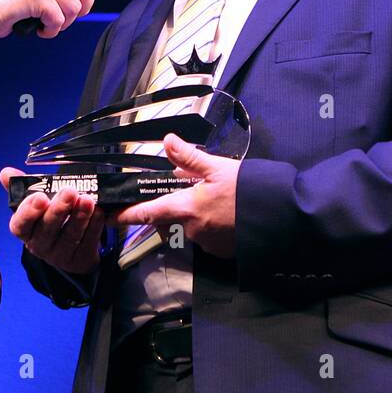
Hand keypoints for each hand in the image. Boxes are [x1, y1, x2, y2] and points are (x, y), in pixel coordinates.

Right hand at [5, 167, 106, 274]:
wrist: (72, 246)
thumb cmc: (50, 218)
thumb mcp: (37, 203)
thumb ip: (23, 187)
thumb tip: (6, 172)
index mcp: (25, 231)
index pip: (20, 225)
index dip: (29, 212)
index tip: (40, 196)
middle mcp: (39, 246)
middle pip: (46, 230)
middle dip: (58, 210)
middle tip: (69, 192)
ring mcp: (59, 256)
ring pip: (69, 236)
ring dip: (79, 217)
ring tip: (88, 199)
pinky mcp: (79, 260)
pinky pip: (87, 243)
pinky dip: (94, 227)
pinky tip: (99, 213)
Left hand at [109, 135, 239, 258]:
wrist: (279, 216)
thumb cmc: (247, 189)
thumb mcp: (217, 167)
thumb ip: (189, 157)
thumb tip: (167, 140)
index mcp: (185, 208)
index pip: (147, 213)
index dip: (127, 215)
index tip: (111, 217)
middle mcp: (191, 230)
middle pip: (169, 219)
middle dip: (172, 207)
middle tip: (189, 191)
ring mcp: (206, 244)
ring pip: (188, 228)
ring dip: (192, 216)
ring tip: (214, 199)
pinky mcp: (221, 252)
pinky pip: (206, 237)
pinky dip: (209, 226)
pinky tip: (225, 214)